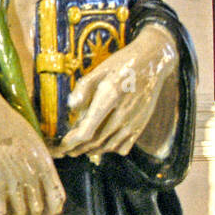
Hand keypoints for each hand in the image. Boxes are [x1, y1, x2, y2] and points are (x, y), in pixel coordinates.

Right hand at [0, 78, 64, 214]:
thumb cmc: (13, 131)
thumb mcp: (38, 147)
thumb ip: (45, 167)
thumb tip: (50, 186)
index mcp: (46, 169)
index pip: (56, 203)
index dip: (51, 212)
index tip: (43, 211)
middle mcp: (33, 178)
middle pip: (37, 213)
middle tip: (22, 212)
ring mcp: (14, 181)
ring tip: (10, 214)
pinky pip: (1, 210)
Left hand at [55, 25, 177, 158]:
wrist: (153, 63)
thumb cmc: (122, 65)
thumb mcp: (99, 70)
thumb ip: (83, 88)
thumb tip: (72, 107)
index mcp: (109, 97)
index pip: (87, 130)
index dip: (72, 142)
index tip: (61, 146)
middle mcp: (122, 113)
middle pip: (95, 142)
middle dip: (77, 149)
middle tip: (65, 151)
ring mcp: (133, 121)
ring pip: (108, 147)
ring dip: (91, 151)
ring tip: (79, 151)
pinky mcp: (141, 125)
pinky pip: (123, 147)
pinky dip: (109, 150)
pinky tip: (100, 146)